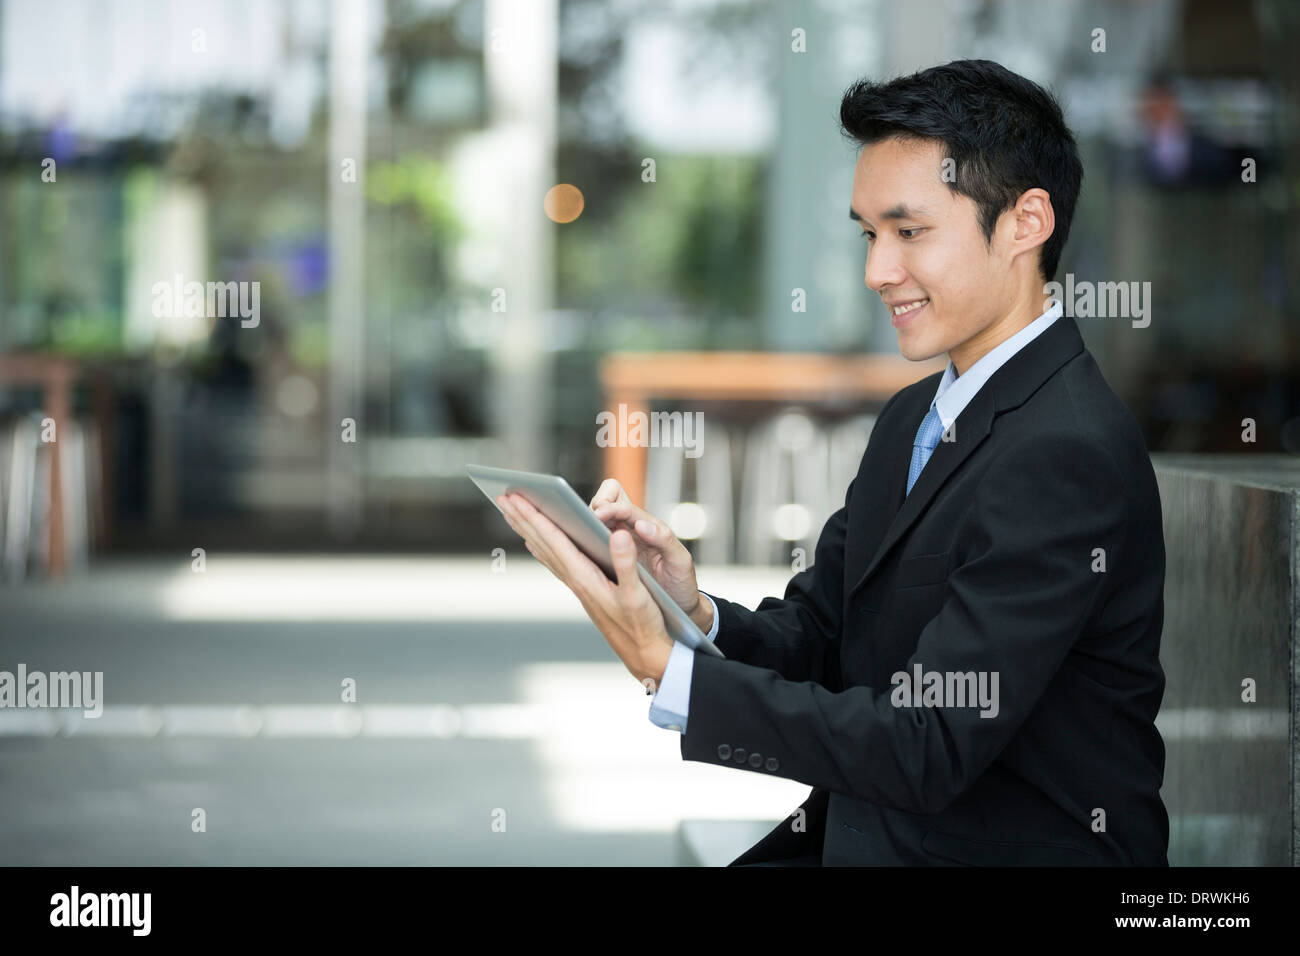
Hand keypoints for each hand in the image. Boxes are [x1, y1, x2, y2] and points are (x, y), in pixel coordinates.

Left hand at [496, 492, 673, 688]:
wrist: (643, 653)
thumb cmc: (642, 625)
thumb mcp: (638, 594)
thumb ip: (627, 564)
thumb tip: (617, 533)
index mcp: (584, 577)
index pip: (553, 540)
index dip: (535, 517)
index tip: (516, 498)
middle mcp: (575, 580)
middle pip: (542, 543)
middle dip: (522, 518)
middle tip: (501, 495)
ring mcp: (578, 585)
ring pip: (545, 551)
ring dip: (528, 530)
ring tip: (511, 512)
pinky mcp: (584, 589)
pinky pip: (555, 560)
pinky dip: (542, 546)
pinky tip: (536, 542)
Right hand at [587, 479, 703, 621]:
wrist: (680, 607)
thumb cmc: (681, 582)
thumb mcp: (680, 561)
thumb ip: (664, 539)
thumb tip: (641, 525)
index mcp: (648, 527)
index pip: (623, 504)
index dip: (610, 506)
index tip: (600, 515)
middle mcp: (631, 531)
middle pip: (605, 502)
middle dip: (594, 506)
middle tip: (588, 520)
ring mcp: (619, 544)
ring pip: (594, 522)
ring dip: (584, 522)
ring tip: (574, 531)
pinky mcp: (610, 560)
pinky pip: (591, 545)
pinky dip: (581, 541)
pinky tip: (574, 550)